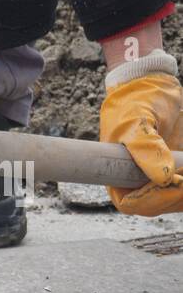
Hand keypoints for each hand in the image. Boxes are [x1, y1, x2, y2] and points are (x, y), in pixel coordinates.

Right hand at [100, 71, 182, 215]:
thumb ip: (146, 149)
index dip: (151, 199)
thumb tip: (162, 179)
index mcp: (116, 175)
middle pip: (157, 205)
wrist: (153, 86)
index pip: (131, 203)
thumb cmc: (135, 102)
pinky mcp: (177, 172)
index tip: (172, 182)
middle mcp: (137, 181)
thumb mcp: (137, 120)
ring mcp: (159, 178)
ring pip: (175, 201)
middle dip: (176, 194)